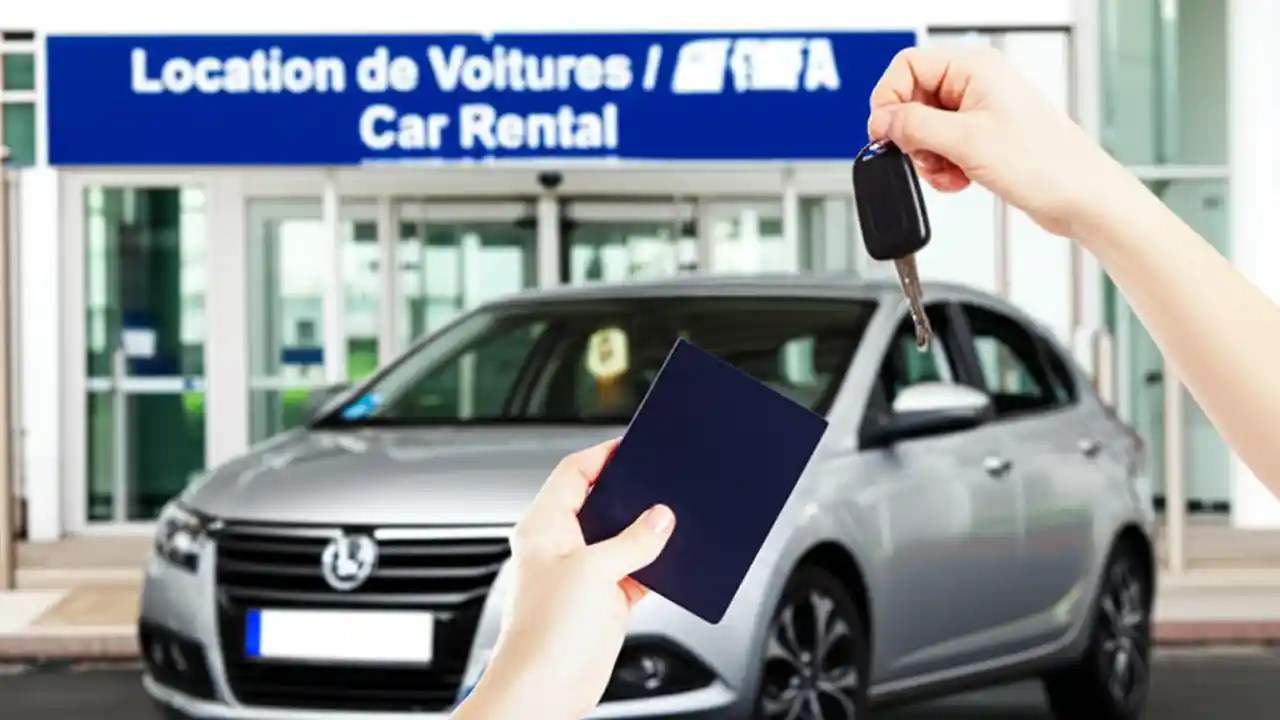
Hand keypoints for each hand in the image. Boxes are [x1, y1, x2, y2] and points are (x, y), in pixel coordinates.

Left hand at [454, 439, 675, 719]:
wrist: (544, 692)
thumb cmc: (545, 632)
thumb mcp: (594, 572)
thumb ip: (633, 542)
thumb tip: (660, 519)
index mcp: (544, 526)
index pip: (573, 473)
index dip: (603, 456)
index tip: (634, 446)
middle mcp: (560, 547)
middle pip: (600, 504)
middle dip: (631, 494)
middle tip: (662, 479)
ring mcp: (582, 575)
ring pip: (621, 540)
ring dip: (646, 533)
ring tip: (675, 518)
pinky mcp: (602, 603)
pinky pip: (634, 573)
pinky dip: (654, 566)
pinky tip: (675, 560)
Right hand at [866, 45, 1137, 238]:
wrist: (1080, 197)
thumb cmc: (1046, 163)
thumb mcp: (966, 141)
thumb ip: (915, 126)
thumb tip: (881, 119)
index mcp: (975, 68)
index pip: (908, 66)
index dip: (889, 99)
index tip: (886, 132)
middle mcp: (976, 85)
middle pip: (913, 99)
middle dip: (911, 135)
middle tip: (921, 156)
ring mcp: (979, 113)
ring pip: (924, 128)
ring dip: (927, 157)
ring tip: (947, 171)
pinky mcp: (983, 139)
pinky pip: (942, 148)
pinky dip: (942, 167)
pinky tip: (958, 179)